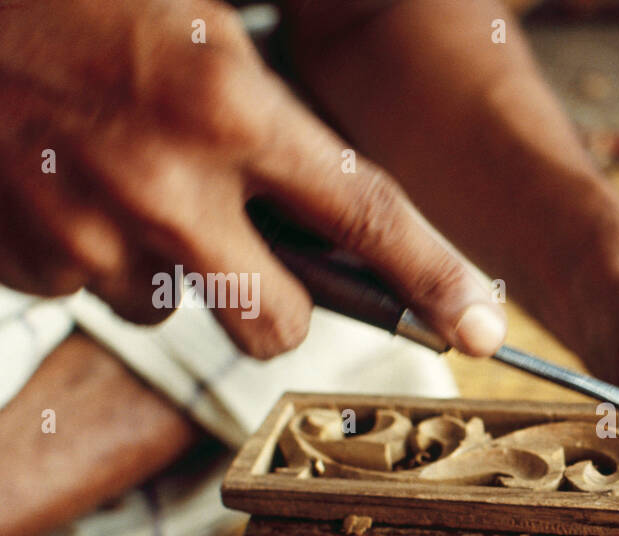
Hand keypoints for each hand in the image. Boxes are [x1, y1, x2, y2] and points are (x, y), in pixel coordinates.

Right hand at [0, 0, 502, 356]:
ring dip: (172, 268)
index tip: (480, 330)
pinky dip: (94, 255)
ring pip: (175, 310)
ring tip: (129, 180)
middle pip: (276, 323)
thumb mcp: (203, 24)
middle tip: (254, 250)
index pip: (366, 216)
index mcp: (225, 104)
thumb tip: (342, 207)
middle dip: (279, 305)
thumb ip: (275, 116)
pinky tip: (69, 185)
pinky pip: (94, 293)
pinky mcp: (26, 262)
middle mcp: (164, 184)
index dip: (433, 279)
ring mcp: (85, 232)